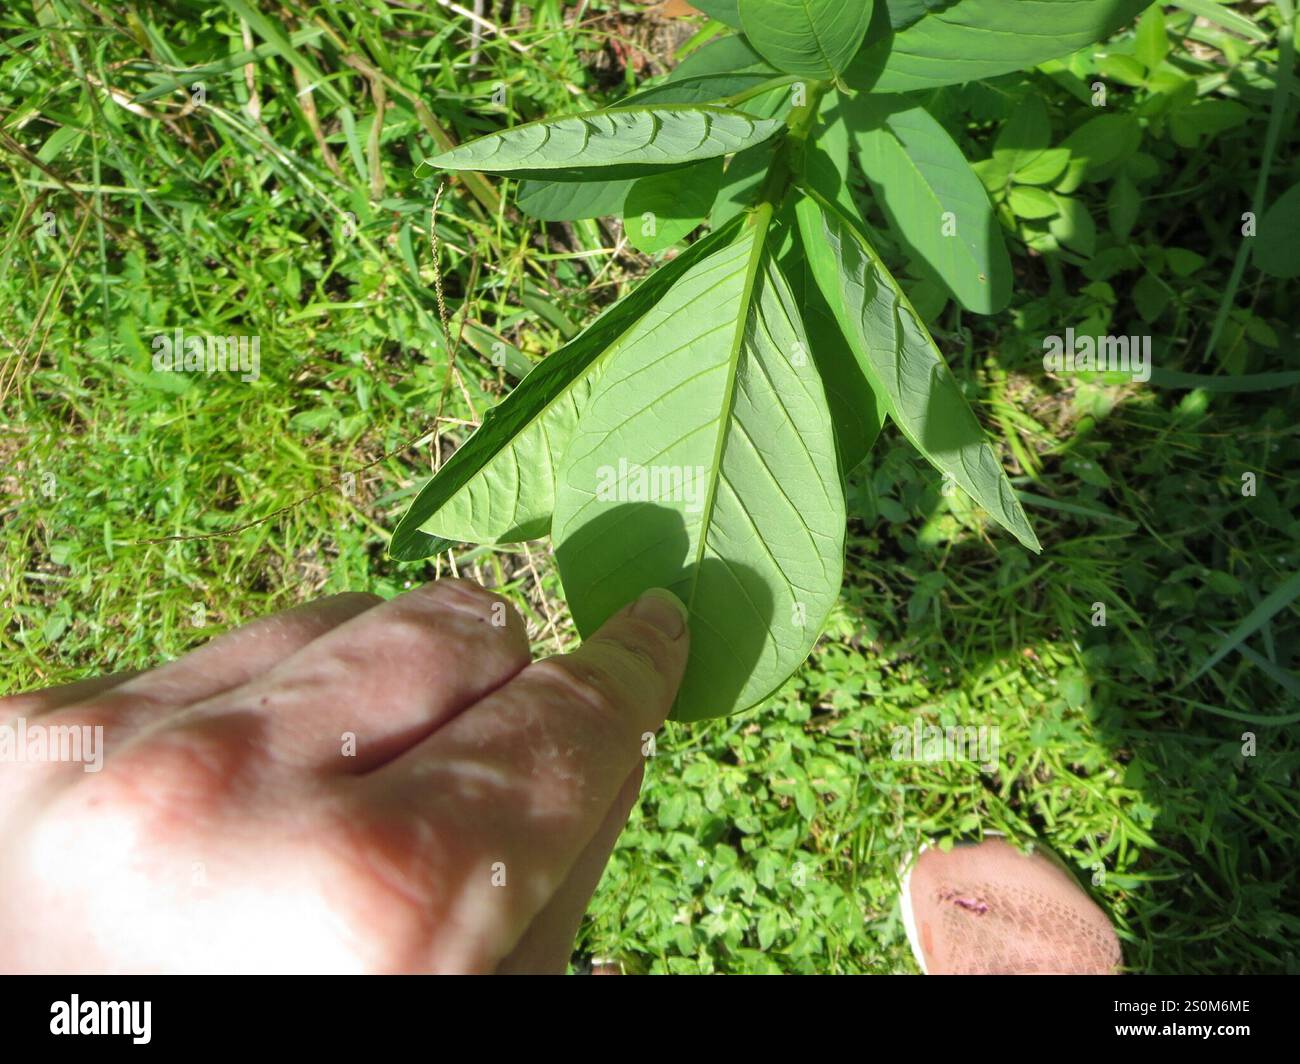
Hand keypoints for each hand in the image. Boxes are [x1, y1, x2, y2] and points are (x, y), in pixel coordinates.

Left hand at [0, 580, 689, 972]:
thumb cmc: (297, 1063)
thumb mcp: (471, 1014)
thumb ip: (556, 868)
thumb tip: (612, 728)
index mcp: (377, 903)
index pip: (566, 719)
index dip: (632, 672)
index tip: (652, 632)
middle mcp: (227, 803)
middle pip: (461, 628)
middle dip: (501, 687)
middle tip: (479, 768)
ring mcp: (106, 755)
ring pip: (342, 615)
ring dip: (376, 693)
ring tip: (334, 808)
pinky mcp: (26, 732)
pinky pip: (225, 653)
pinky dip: (267, 711)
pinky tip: (235, 810)